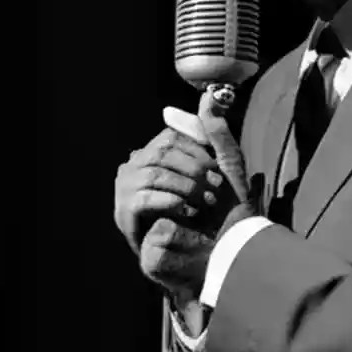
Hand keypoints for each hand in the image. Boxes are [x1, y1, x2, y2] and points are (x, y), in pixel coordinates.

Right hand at [113, 85, 256, 298]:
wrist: (222, 257)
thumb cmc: (225, 215)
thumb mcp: (226, 168)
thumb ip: (216, 132)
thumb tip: (207, 94)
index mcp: (159, 158)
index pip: (170, 137)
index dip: (197, 152)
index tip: (216, 173)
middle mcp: (137, 172)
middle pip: (159, 152)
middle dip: (193, 169)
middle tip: (214, 189)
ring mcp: (128, 196)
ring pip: (150, 172)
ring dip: (185, 186)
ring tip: (204, 202)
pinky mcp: (126, 220)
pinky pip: (140, 197)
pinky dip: (170, 200)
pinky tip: (188, 211)